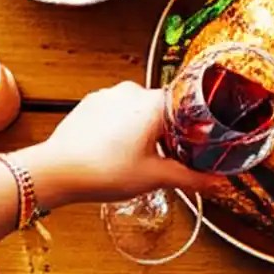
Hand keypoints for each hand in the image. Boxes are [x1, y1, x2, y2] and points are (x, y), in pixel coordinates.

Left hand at [18, 82, 216, 206]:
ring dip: (143, 129)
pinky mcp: (90, 103)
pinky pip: (116, 111)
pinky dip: (122, 127)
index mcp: (153, 103)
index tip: (197, 144)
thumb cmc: (103, 171)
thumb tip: (216, 182)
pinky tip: (117, 150)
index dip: (194, 127)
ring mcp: (108, 95)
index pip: (188, 105)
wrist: (57, 171)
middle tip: (167, 157)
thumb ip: (190, 177)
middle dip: (168, 132)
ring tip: (138, 157)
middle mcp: (132, 92)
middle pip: (163, 108)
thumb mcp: (154, 177)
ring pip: (138, 110)